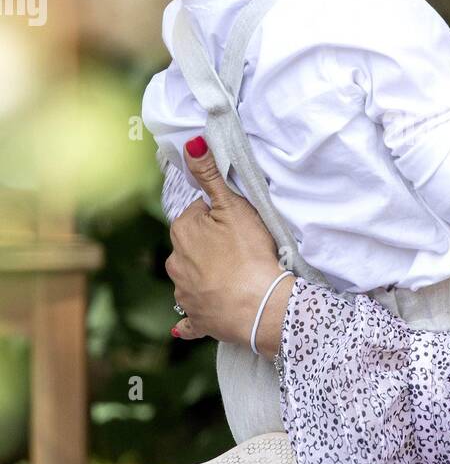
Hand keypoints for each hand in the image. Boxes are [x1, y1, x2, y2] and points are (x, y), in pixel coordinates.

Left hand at [167, 138, 292, 348]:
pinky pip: (190, 317)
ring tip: (237, 276)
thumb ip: (210, 175)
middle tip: (242, 247)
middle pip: (194, 244)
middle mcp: (175, 262)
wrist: (260, 306)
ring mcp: (184, 294)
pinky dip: (194, 316)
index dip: (220, 216)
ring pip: (193, 277)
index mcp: (182, 231)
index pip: (198, 213)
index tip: (238, 223)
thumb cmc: (249, 253)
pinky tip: (196, 318)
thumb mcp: (233, 206)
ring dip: (208, 276)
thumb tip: (191, 144)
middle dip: (212, 244)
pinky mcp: (197, 318)